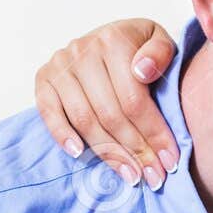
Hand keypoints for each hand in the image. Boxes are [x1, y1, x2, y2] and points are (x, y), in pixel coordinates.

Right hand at [34, 18, 179, 188]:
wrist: (112, 36)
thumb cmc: (141, 46)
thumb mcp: (160, 40)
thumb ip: (161, 52)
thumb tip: (143, 71)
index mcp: (114, 41)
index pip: (134, 99)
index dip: (153, 134)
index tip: (169, 161)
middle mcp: (83, 51)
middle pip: (110, 114)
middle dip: (135, 151)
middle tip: (153, 176)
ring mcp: (60, 66)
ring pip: (84, 119)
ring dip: (108, 153)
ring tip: (130, 175)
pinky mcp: (43, 78)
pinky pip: (48, 112)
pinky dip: (62, 134)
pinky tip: (80, 154)